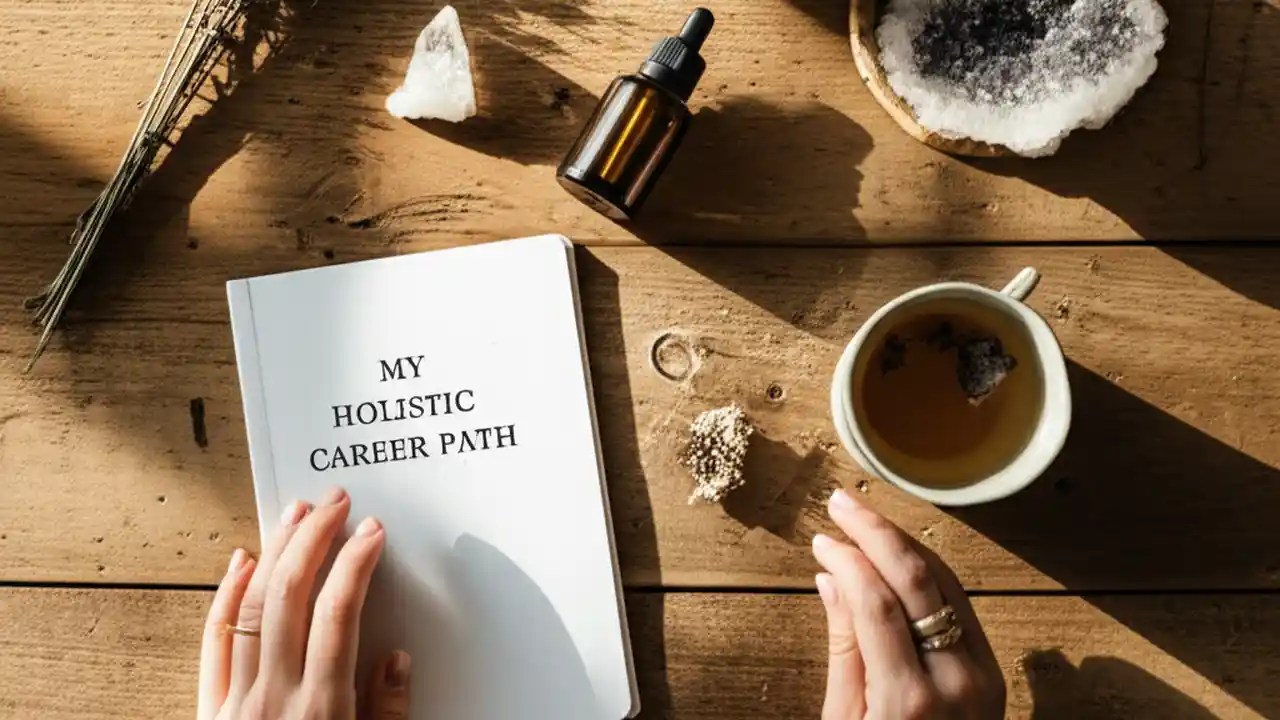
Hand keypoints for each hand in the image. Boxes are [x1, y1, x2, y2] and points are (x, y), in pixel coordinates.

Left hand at [197, 486, 410, 719]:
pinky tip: (241, 563)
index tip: (370, 532)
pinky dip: (226, 597)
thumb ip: (389, 713)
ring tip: (296, 515)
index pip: (339, 614)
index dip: (355, 563)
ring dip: (275, 553)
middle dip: (314, 539)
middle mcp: (275, 697)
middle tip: (333, 503)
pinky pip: (214, 643)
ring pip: (251, 608)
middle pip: (290, 596)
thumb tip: (397, 661)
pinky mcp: (210, 711)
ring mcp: (237, 702)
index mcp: (322, 710)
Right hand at [812, 489, 1005, 718]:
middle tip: (842, 502)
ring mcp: (983, 675)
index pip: (878, 602)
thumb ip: (844, 650)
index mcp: (908, 701)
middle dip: (877, 530)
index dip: (848, 559)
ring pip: (947, 583)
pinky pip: (962, 604)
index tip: (822, 539)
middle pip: (919, 580)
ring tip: (867, 518)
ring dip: (905, 542)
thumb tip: (832, 579)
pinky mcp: (993, 671)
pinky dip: (928, 571)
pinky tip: (898, 555)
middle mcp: (956, 681)